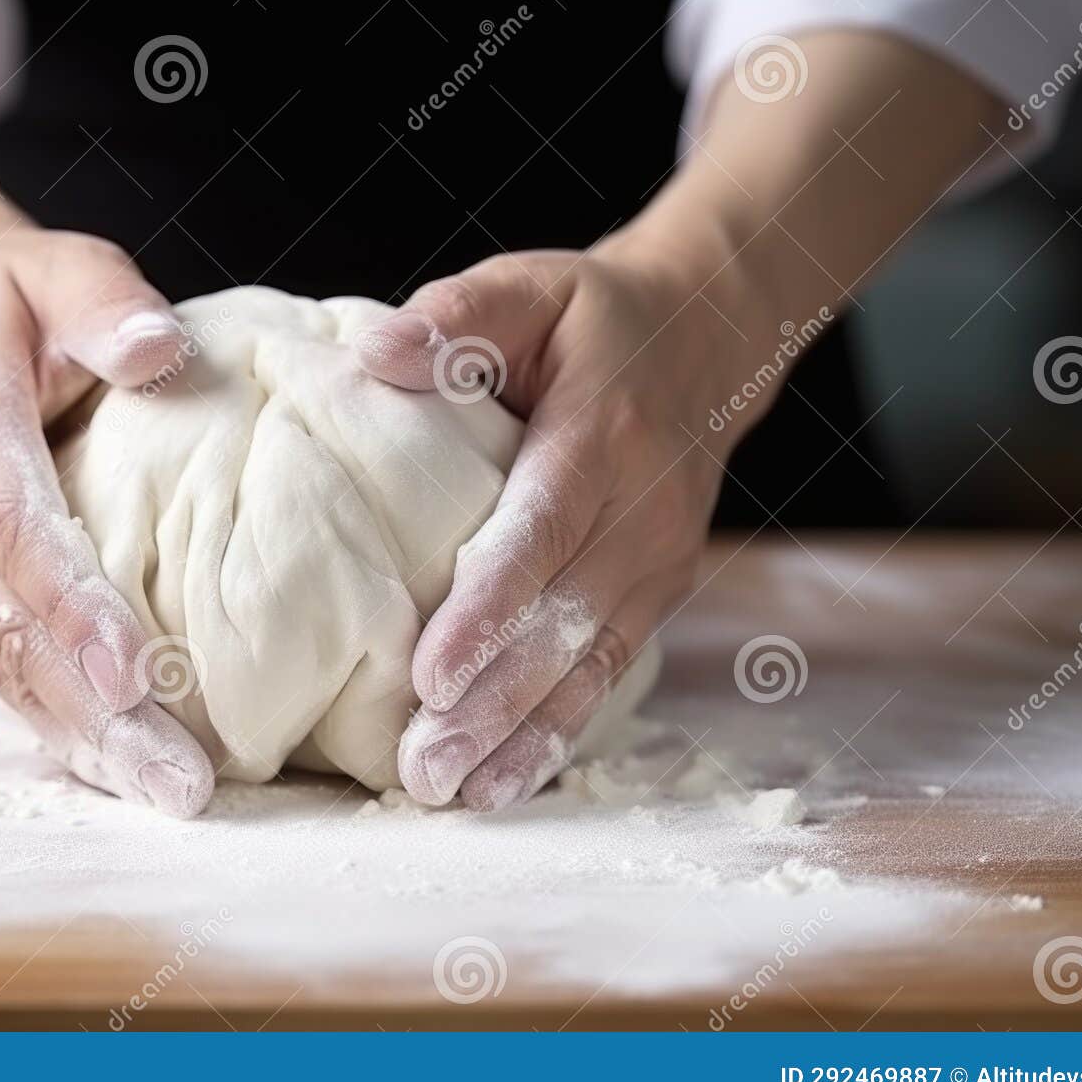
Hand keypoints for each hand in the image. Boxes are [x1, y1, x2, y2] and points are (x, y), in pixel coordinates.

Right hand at [0, 221, 214, 816]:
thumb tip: (160, 350)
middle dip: (95, 712)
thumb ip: (103, 301)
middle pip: (13, 630)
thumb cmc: (19, 300)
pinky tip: (126, 773)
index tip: (135, 670)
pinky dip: (67, 728)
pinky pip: (12, 673)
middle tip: (176, 778)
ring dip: (87, 740)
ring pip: (9, 670)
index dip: (71, 603)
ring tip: (167, 793)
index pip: (15, 529)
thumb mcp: (59, 268)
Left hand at [353, 241, 769, 810]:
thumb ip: (457, 317)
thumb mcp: (529, 289)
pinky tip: (505, 785)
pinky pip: (608, 673)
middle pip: (564, 619)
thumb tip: (373, 356)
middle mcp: (641, 509)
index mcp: (601, 433)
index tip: (431, 674)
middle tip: (422, 763)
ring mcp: (657, 559)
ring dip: (520, 735)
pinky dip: (557, 733)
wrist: (708, 338)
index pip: (542, 531)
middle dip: (493, 700)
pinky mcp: (657, 592)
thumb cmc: (592, 320)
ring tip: (451, 792)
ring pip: (589, 663)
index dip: (489, 607)